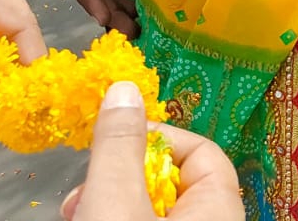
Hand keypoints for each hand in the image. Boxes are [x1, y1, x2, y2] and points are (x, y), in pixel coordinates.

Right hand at [61, 81, 242, 219]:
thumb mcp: (115, 201)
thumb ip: (120, 146)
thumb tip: (124, 89)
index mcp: (220, 206)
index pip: (201, 151)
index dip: (156, 139)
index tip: (113, 142)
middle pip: (170, 180)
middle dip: (120, 177)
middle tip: (82, 194)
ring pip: (148, 208)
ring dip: (110, 201)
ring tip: (78, 212)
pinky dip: (113, 218)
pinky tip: (85, 220)